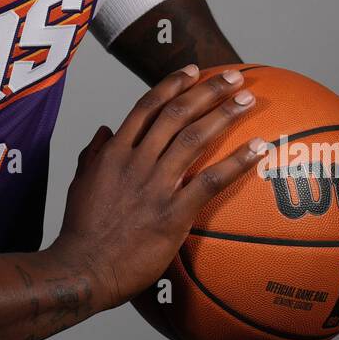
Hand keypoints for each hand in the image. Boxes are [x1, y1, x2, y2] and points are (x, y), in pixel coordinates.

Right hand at [52, 65, 263, 311]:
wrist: (83, 268)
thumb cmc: (81, 231)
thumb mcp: (79, 183)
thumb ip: (93, 154)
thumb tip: (104, 130)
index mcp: (114, 153)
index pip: (147, 107)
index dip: (172, 84)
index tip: (194, 71)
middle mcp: (136, 161)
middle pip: (177, 114)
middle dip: (209, 91)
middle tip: (235, 77)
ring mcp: (155, 185)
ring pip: (194, 138)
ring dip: (225, 114)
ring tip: (249, 100)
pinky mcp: (173, 213)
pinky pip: (211, 181)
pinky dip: (237, 161)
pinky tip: (258, 149)